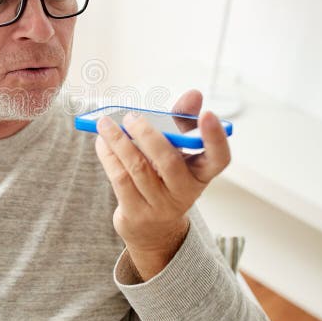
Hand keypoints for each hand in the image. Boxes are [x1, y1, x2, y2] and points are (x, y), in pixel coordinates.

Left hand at [95, 90, 230, 280]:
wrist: (153, 226)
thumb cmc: (166, 176)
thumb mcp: (178, 150)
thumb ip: (183, 120)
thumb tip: (194, 94)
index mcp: (202, 173)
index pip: (220, 158)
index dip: (216, 138)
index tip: (208, 114)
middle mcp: (185, 192)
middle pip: (169, 161)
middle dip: (147, 134)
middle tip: (130, 117)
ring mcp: (160, 205)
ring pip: (138, 168)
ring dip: (118, 142)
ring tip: (104, 123)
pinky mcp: (136, 212)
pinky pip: (119, 179)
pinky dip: (108, 156)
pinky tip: (102, 142)